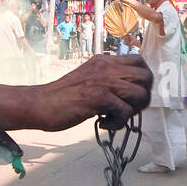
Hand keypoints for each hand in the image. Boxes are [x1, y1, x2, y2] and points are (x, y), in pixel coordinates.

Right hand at [29, 54, 152, 131]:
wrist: (39, 104)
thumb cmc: (63, 97)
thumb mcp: (88, 79)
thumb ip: (108, 79)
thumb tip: (131, 92)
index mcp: (104, 61)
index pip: (140, 61)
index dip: (143, 80)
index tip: (132, 96)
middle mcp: (106, 67)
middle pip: (146, 77)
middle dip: (142, 97)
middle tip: (126, 109)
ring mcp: (103, 81)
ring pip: (140, 94)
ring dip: (132, 111)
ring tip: (115, 117)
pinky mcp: (98, 97)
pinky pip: (125, 112)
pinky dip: (118, 123)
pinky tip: (104, 124)